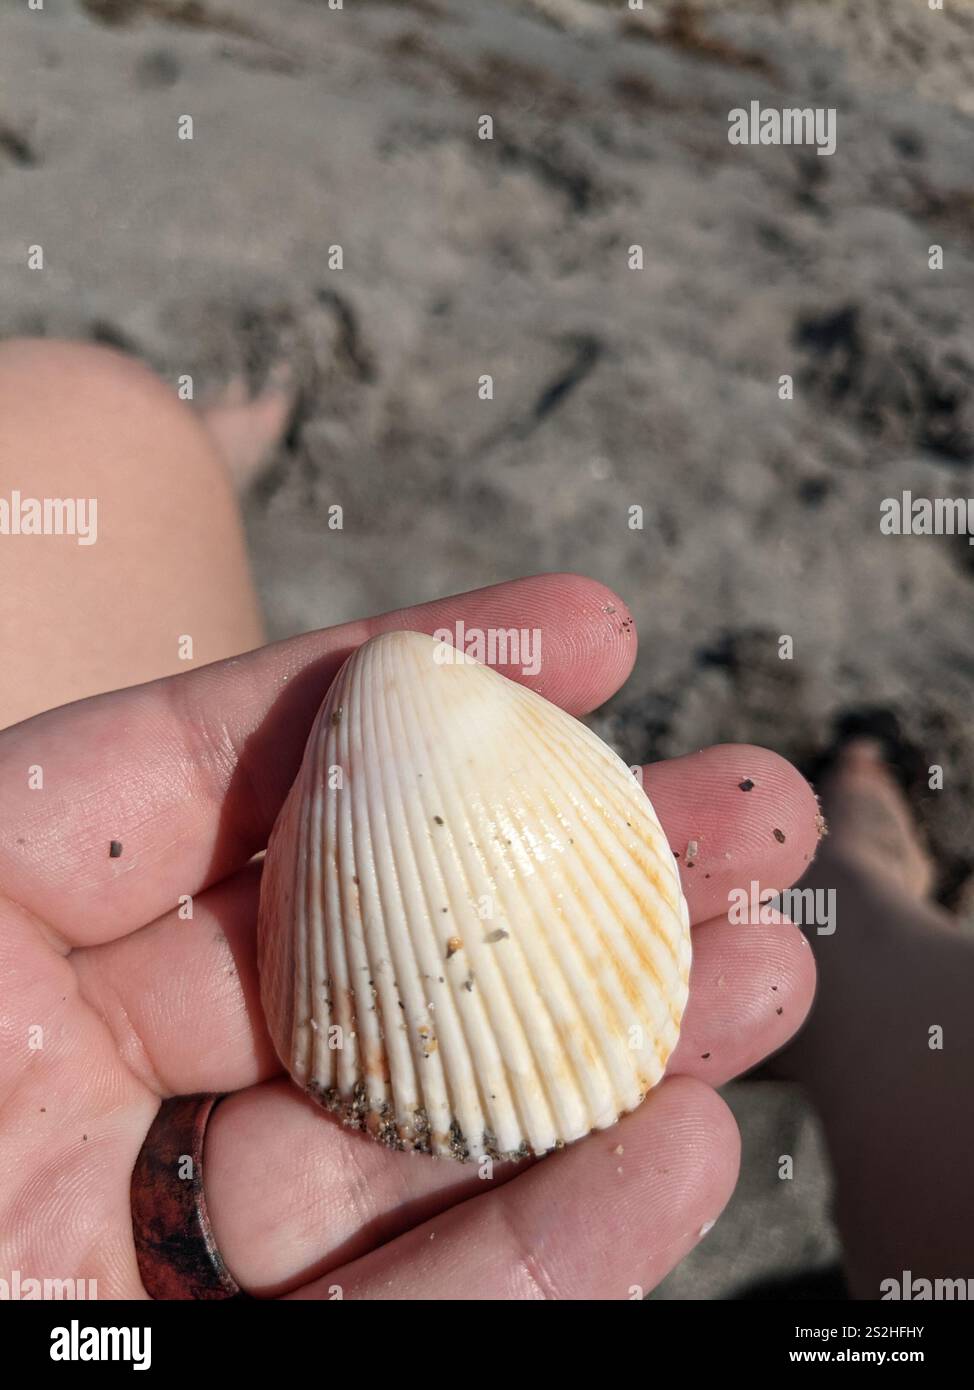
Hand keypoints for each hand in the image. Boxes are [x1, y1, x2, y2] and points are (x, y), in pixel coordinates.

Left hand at [0, 574, 816, 1298]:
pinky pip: (410, 1318)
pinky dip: (546, 1244)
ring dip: (611, 1053)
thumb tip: (336, 680)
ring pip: (420, 1134)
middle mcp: (88, 1080)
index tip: (591, 635)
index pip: (223, 777)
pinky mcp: (230, 1376)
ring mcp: (166, 1240)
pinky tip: (684, 1148)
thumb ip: (89, 811)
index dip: (411, 683)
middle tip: (744, 811)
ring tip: (772, 968)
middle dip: (570, 865)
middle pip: (371, 947)